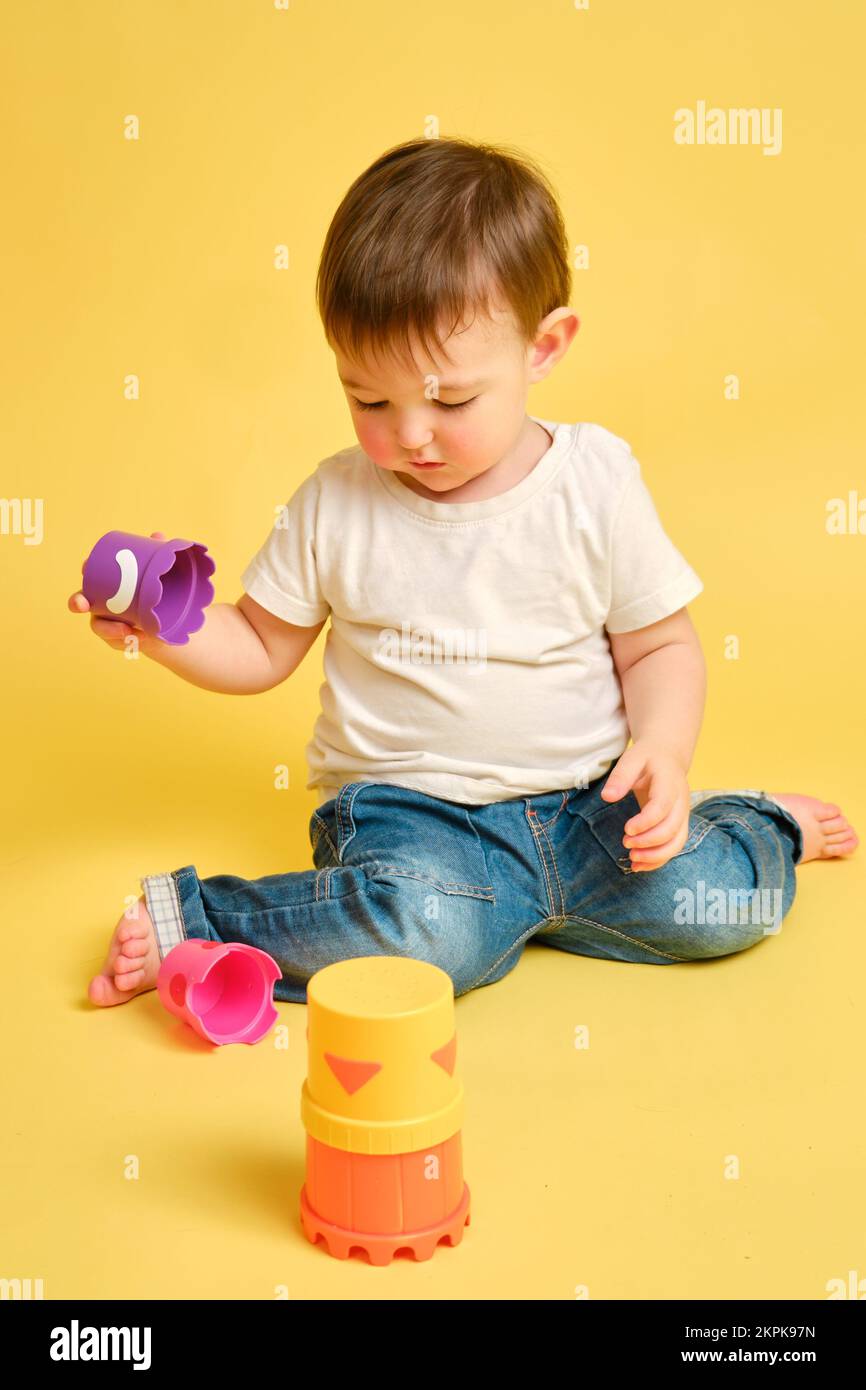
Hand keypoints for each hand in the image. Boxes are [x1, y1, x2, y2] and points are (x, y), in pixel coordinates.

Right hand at [68, 531, 165, 649]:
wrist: (166, 624)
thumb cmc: (156, 595)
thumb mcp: (159, 577)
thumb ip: (157, 556)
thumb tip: (157, 536)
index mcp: (107, 586)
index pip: (92, 574)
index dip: (86, 570)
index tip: (86, 567)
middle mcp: (101, 605)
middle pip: (82, 602)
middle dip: (79, 602)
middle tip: (84, 604)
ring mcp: (107, 623)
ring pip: (100, 627)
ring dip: (110, 629)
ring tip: (129, 630)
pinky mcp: (118, 640)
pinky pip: (118, 643)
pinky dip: (129, 642)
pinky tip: (141, 639)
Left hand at [600, 739, 690, 871]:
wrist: (668, 756)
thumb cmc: (648, 757)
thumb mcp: (632, 758)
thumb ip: (621, 776)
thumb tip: (607, 797)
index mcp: (670, 783)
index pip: (662, 808)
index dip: (646, 823)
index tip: (627, 829)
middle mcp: (681, 801)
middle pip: (672, 829)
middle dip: (649, 842)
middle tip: (626, 844)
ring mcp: (683, 814)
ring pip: (677, 842)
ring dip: (656, 856)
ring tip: (633, 860)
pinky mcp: (679, 824)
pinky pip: (674, 846)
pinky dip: (659, 860)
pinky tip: (640, 866)